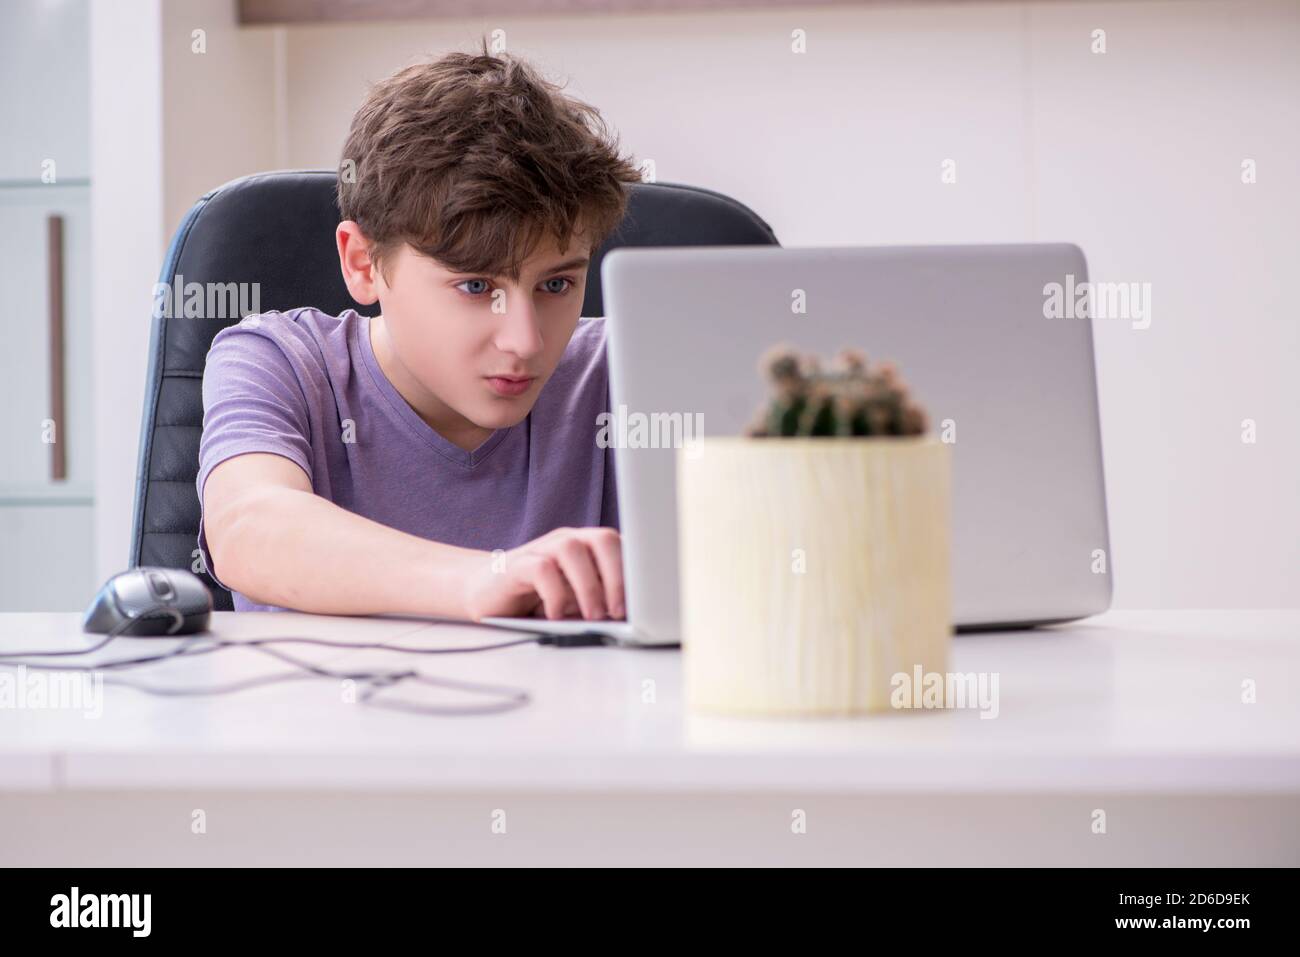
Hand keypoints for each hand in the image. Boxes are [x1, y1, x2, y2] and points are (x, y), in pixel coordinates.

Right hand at [462, 527, 625, 621]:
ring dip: (588, 585)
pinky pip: (541, 568)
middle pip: (602, 539)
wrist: (484, 595)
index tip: (644, 603)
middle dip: (617, 576)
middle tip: (619, 611)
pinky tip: (556, 614)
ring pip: (572, 549)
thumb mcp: (575, 602)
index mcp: (587, 546)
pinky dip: (555, 593)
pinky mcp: (515, 566)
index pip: (620, 545)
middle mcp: (566, 541)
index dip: (635, 571)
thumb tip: (633, 618)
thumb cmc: (537, 600)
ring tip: (594, 616)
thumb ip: (600, 602)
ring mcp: (540, 549)